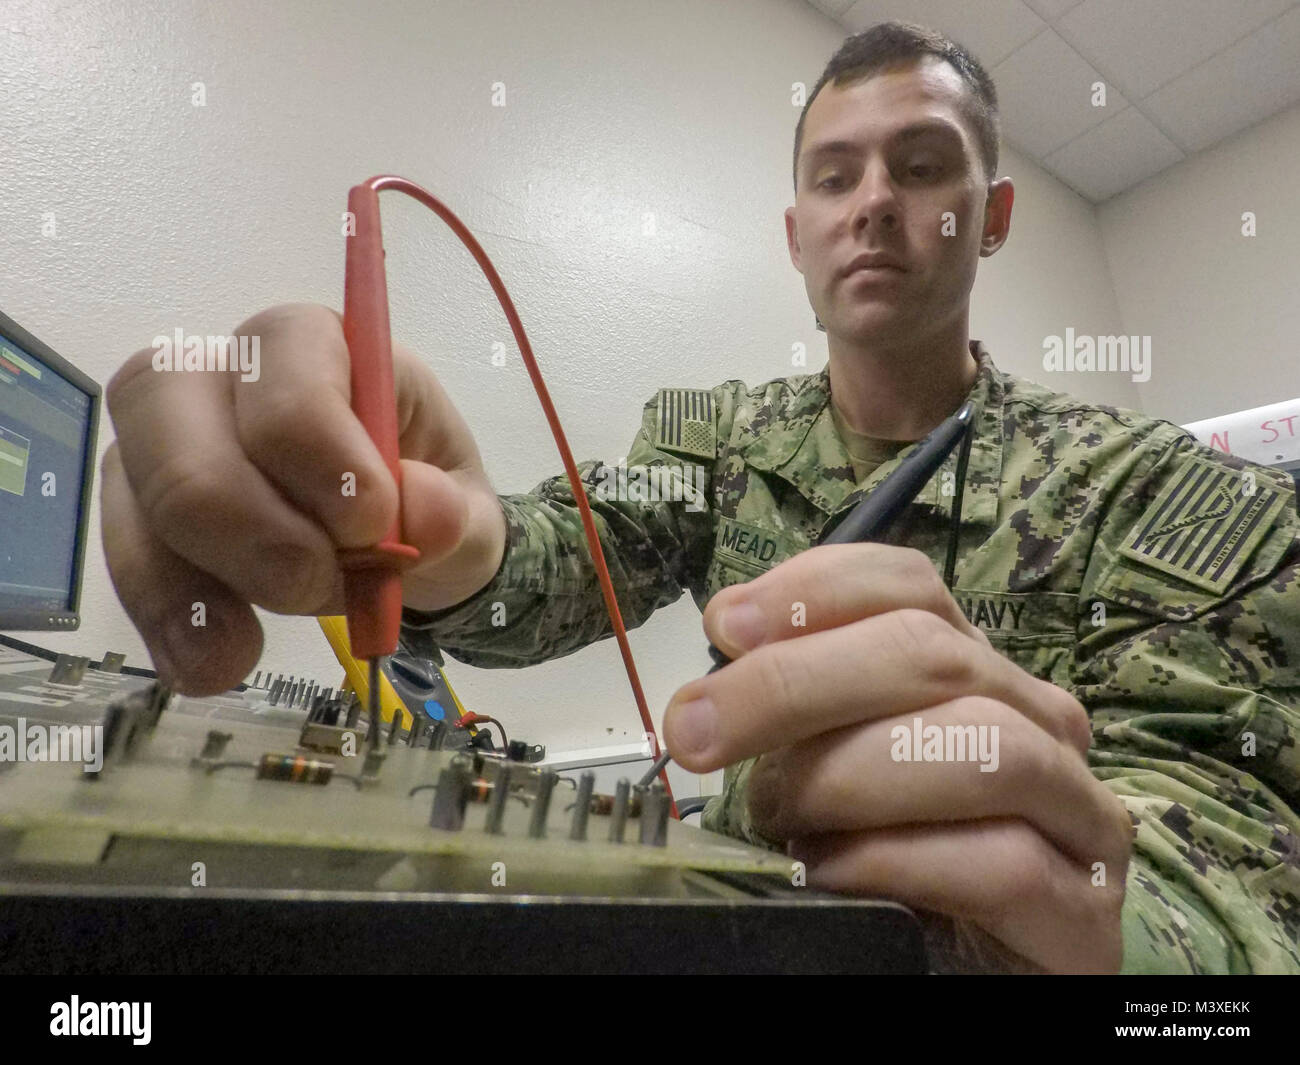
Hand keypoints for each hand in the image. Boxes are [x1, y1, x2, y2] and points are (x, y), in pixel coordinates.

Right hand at [102, 303, 506, 694]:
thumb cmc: (424, 500)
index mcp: (316, 343)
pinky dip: (165, 620)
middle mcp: (220, 372)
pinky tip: (207, 664)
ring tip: (244, 651)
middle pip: (173, 408)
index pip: (287, 360)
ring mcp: (164, 440)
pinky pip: (128, 556)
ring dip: (188, 579)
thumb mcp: (464, 510)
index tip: (372, 524)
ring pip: (137, 487)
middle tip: (319, 584)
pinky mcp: (140, 510)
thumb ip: (451, 512)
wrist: (396, 551)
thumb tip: (422, 511)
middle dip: (244, 515)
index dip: (320, 446)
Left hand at [663, 544, 1134, 972]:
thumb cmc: (881, 865)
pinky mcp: (1085, 920)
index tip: (726, 626)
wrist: (955, 979)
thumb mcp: (826, 770)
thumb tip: (717, 674)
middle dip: (796, 683)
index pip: (910, 587)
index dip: (814, 592)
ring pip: (984, 747)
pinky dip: (895, 860)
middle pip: (934, 655)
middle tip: (697, 730)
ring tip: (780, 819)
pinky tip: (830, 873)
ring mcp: (1078, 818)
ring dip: (850, 776)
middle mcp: (1040, 724)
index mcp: (975, 672)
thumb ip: (798, 715)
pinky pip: (1003, 864)